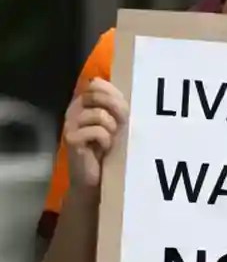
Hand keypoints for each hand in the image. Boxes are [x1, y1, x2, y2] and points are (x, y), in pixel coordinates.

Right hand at [64, 78, 128, 192]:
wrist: (95, 177)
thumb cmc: (109, 149)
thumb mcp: (116, 123)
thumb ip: (116, 104)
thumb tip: (118, 90)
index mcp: (83, 103)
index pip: (97, 84)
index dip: (114, 94)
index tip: (122, 112)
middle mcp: (73, 110)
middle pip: (99, 95)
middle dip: (117, 110)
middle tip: (118, 128)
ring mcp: (69, 124)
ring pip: (100, 114)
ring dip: (112, 129)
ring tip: (109, 141)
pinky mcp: (71, 139)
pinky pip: (97, 131)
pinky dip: (106, 140)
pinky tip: (103, 149)